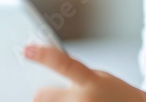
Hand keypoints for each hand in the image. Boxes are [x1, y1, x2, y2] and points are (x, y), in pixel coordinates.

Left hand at [23, 43, 145, 101]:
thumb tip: (48, 71)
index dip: (44, 56)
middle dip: (43, 93)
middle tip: (51, 93)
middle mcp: (83, 101)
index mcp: (91, 82)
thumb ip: (77, 74)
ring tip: (75, 100)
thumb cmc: (119, 96)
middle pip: (41, 96)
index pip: (63, 64)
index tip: (27, 49)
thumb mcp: (101, 77)